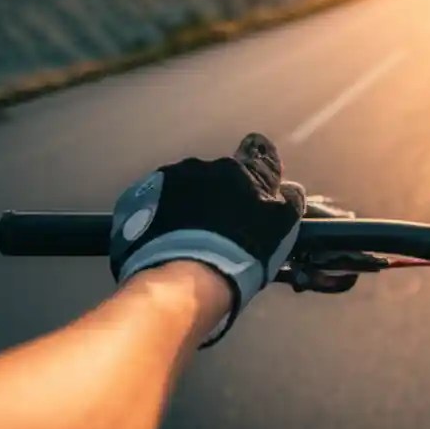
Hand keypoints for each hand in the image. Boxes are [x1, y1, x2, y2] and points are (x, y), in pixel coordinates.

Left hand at [109, 133, 304, 345]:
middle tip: (217, 226)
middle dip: (217, 193)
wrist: (185, 277)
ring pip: (184, 185)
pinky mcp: (138, 197)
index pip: (258, 151)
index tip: (253, 187)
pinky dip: (161, 213)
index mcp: (241, 169)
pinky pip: (155, 200)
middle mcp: (204, 165)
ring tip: (186, 236)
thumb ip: (289, 202)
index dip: (257, 168)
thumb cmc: (242, 250)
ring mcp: (168, 178)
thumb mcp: (280, 228)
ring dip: (188, 202)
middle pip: (216, 174)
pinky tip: (163, 238)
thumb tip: (291, 189)